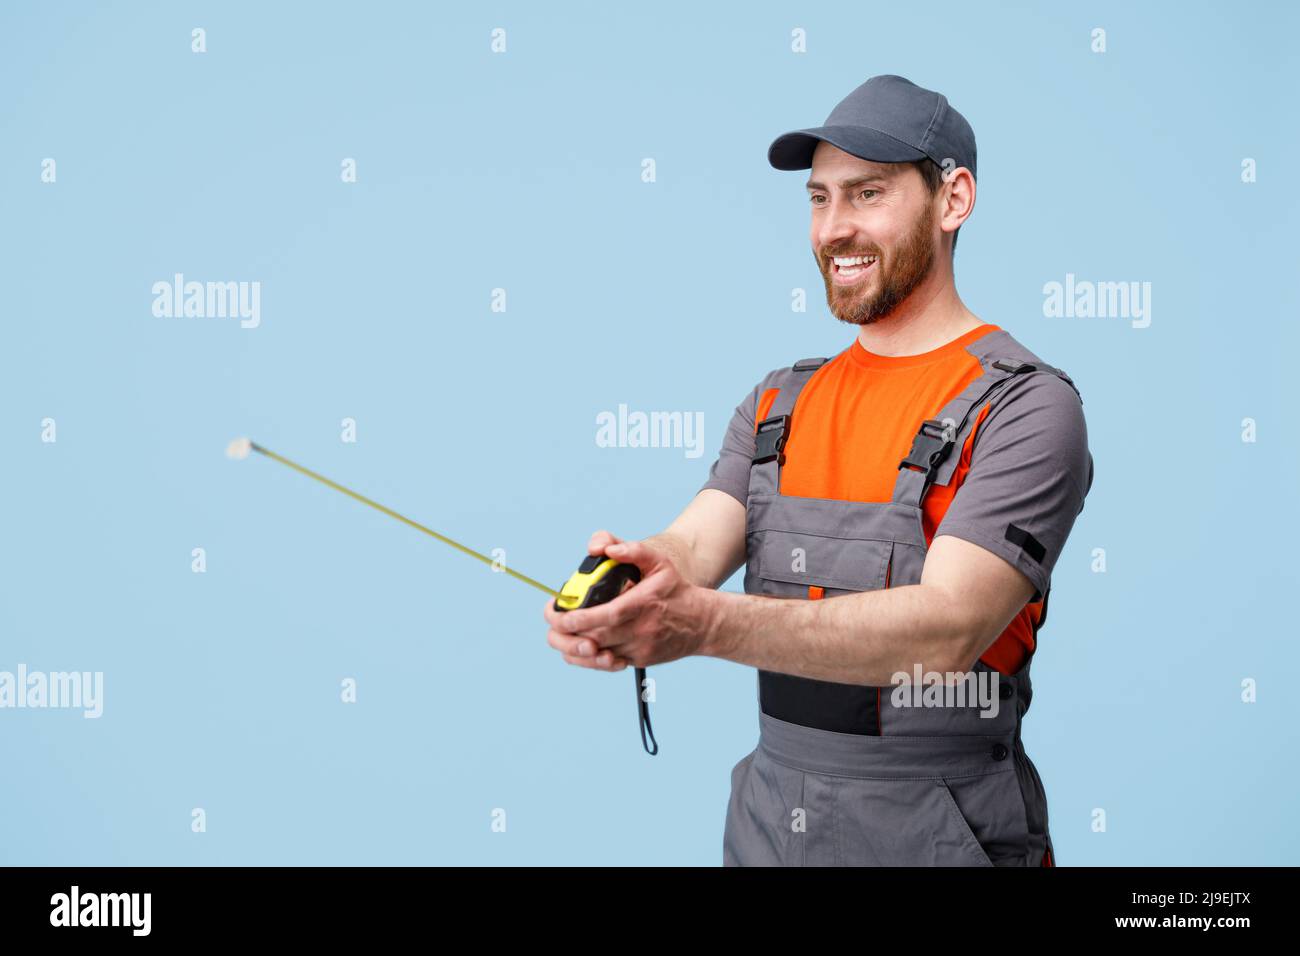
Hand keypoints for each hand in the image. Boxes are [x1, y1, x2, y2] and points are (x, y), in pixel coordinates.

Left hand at [542, 533, 713, 672]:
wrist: (701, 623)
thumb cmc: (675, 590)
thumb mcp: (659, 563)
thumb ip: (633, 550)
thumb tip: (607, 549)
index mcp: (641, 605)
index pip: (605, 616)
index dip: (577, 619)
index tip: (559, 613)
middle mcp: (639, 630)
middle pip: (594, 639)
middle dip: (566, 635)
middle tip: (553, 622)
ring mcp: (639, 648)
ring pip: (597, 657)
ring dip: (574, 649)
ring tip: (560, 635)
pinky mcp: (639, 660)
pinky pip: (608, 664)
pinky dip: (589, 658)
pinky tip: (580, 646)